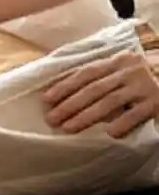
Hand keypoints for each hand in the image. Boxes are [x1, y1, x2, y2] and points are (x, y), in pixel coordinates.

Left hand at [44, 50, 158, 137]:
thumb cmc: (137, 81)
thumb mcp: (118, 72)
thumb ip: (95, 77)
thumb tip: (57, 91)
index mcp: (117, 61)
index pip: (86, 72)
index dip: (65, 85)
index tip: (46, 99)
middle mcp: (130, 71)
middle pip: (95, 89)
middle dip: (71, 105)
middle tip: (52, 119)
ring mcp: (144, 86)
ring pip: (110, 102)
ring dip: (87, 116)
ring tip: (68, 128)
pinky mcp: (156, 102)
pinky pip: (135, 114)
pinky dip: (121, 123)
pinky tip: (108, 133)